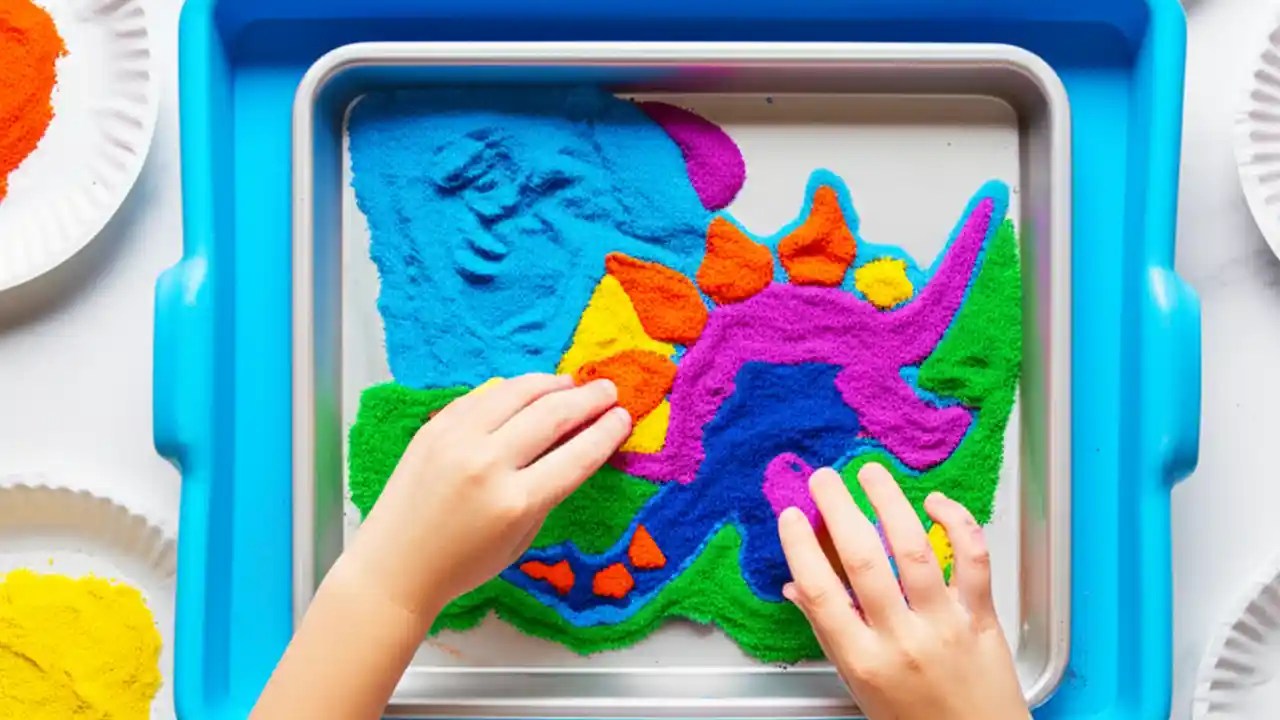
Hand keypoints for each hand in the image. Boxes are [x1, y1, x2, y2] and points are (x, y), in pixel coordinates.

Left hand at [344, 373, 631, 616]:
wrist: (396, 565)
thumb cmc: (463, 563)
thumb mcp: (522, 538)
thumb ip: (549, 491)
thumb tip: (577, 445)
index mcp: (515, 503)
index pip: (577, 455)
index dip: (606, 433)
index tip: (623, 418)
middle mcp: (487, 465)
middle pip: (552, 415)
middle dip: (588, 399)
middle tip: (608, 391)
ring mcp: (457, 440)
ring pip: (517, 393)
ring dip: (552, 384)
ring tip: (572, 384)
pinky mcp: (435, 427)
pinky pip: (484, 396)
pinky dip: (512, 389)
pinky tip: (530, 390)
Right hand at [777, 463, 1026, 719]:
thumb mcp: (859, 686)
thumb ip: (830, 633)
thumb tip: (797, 587)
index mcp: (863, 660)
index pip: (822, 594)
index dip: (802, 548)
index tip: (792, 516)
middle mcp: (902, 640)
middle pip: (864, 563)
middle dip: (840, 511)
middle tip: (824, 478)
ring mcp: (944, 625)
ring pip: (915, 551)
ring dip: (890, 503)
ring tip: (870, 472)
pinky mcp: (981, 617)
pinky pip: (973, 560)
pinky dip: (957, 524)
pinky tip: (935, 502)